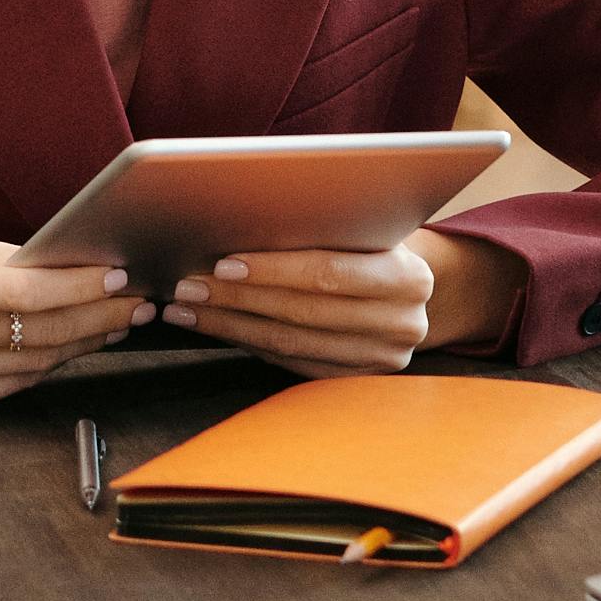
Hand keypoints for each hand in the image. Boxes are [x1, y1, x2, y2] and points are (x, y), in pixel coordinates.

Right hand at [0, 247, 141, 415]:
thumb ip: (12, 264)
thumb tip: (83, 266)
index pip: (27, 292)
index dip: (80, 287)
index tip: (120, 276)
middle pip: (43, 331)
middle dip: (101, 316)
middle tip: (143, 301)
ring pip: (40, 361)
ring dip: (90, 341)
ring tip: (125, 320)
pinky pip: (22, 382)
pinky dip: (57, 362)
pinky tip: (83, 344)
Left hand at [164, 224, 526, 371]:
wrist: (412, 287)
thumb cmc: (374, 244)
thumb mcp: (365, 228)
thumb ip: (324, 228)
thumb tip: (240, 221)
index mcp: (408, 278)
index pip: (328, 274)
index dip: (272, 271)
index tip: (222, 264)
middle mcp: (402, 324)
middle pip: (303, 313)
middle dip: (237, 300)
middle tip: (188, 287)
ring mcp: (381, 358)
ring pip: (290, 344)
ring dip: (230, 326)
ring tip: (187, 309)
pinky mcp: (356, 379)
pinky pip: (292, 362)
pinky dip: (249, 343)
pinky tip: (217, 327)